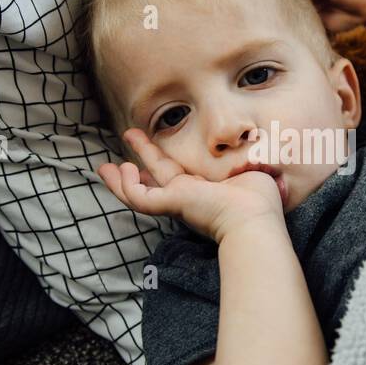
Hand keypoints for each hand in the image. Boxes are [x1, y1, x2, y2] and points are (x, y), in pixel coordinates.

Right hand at [97, 127, 284, 243]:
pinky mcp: (170, 204)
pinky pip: (138, 197)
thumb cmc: (260, 199)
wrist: (254, 219)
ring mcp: (177, 202)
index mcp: (205, 190)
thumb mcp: (249, 168)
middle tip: (122, 149)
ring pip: (138, 195)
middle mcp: (188, 197)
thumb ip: (245, 156)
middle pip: (154, 180)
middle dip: (138, 163)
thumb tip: (260, 145)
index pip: (177, 175)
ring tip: (104, 167)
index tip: (151, 150)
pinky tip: (122, 169)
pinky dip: (125, 186)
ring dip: (120, 181)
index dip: (161, 163)